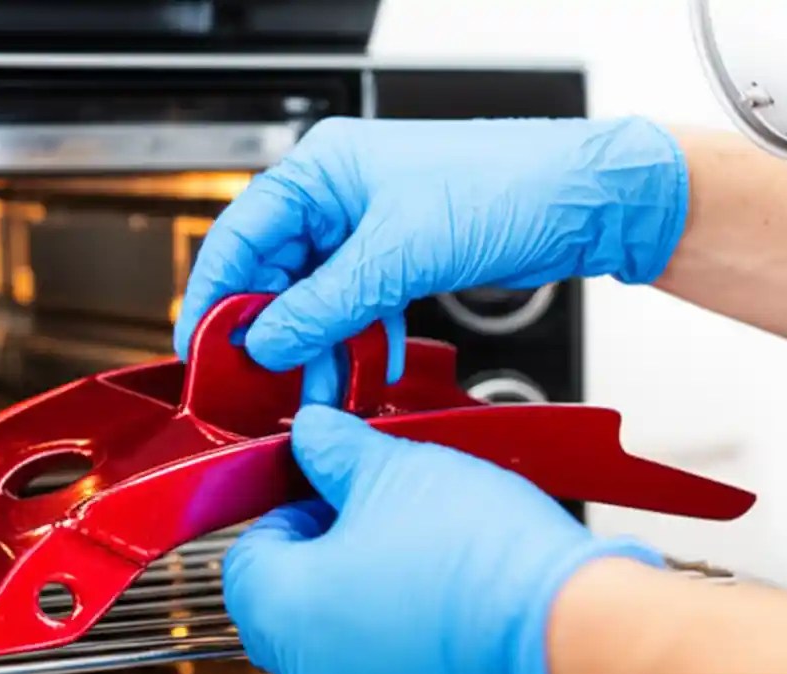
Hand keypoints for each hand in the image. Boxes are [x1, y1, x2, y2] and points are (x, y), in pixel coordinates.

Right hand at [174, 116, 688, 402]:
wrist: (587, 201)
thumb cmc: (508, 185)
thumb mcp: (399, 252)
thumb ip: (325, 304)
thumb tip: (268, 341)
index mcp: (322, 170)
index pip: (241, 233)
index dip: (215, 292)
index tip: (199, 342)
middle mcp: (338, 196)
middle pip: (276, 272)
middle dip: (272, 330)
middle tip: (258, 379)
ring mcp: (369, 228)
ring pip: (318, 298)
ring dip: (318, 347)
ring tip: (316, 391)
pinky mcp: (399, 257)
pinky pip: (358, 307)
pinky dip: (359, 342)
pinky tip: (368, 371)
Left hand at [222, 405, 662, 673]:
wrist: (574, 630)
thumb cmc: (481, 562)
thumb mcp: (394, 470)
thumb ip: (335, 450)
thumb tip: (314, 434)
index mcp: (282, 608)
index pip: (244, 552)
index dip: (286, 506)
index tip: (326, 483)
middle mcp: (308, 667)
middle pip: (282, 593)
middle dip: (321, 542)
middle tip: (370, 504)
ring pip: (329, 626)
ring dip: (357, 578)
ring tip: (413, 536)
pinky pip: (375, 655)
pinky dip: (392, 618)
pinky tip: (439, 581)